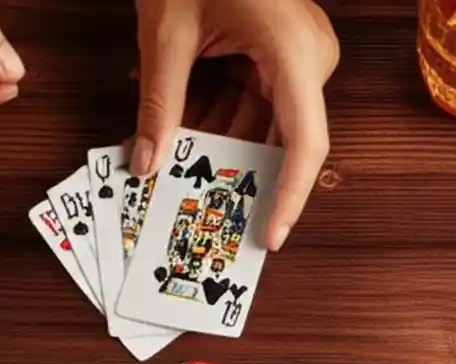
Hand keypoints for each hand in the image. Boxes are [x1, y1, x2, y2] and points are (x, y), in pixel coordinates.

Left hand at [133, 0, 338, 248]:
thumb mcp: (166, 33)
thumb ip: (159, 103)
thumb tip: (146, 164)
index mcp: (293, 49)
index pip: (306, 143)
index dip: (292, 197)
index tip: (269, 238)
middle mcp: (309, 54)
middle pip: (281, 137)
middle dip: (231, 170)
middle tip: (192, 207)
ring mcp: (299, 51)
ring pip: (264, 121)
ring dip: (217, 145)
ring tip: (169, 167)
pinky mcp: (282, 49)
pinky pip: (256, 99)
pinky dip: (219, 117)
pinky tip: (181, 135)